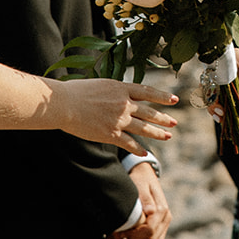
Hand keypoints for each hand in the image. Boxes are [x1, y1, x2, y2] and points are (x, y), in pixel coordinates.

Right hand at [53, 79, 177, 154]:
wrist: (64, 104)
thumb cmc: (76, 92)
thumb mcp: (100, 84)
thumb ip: (114, 90)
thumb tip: (121, 93)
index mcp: (121, 89)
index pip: (148, 92)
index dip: (162, 96)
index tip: (174, 99)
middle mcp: (124, 104)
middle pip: (149, 112)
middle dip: (163, 118)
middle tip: (174, 122)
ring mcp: (119, 120)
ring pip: (144, 128)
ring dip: (158, 133)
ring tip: (168, 136)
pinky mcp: (111, 134)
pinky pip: (129, 143)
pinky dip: (139, 149)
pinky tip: (146, 153)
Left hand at [108, 164, 170, 238]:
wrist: (143, 174)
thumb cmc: (139, 179)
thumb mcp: (139, 185)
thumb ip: (144, 199)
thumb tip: (151, 212)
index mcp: (161, 210)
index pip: (149, 231)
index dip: (133, 235)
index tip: (119, 234)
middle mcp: (164, 220)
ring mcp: (161, 225)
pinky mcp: (155, 229)